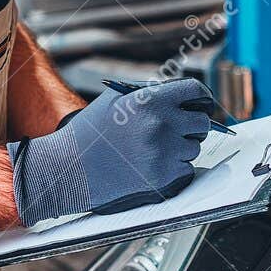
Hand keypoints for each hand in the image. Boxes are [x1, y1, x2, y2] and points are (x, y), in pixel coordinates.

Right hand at [7, 79, 214, 222]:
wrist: (68, 168)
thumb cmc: (90, 133)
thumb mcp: (116, 101)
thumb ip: (151, 96)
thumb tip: (182, 99)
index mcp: (150, 101)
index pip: (195, 92)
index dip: (201, 98)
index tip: (202, 105)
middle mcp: (162, 125)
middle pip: (202, 124)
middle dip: (193, 127)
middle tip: (178, 131)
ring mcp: (163, 154)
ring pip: (193, 150)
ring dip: (181, 150)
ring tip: (152, 151)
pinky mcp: (162, 179)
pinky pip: (185, 171)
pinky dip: (175, 171)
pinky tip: (151, 167)